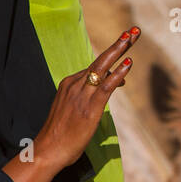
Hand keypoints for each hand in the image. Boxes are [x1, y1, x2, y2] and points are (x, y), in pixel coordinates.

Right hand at [5, 27, 139, 181]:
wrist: (48, 150)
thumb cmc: (61, 136)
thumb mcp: (74, 113)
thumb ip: (90, 101)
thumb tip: (108, 92)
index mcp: (69, 85)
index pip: (95, 69)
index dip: (113, 64)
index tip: (126, 54)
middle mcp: (75, 85)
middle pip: (99, 60)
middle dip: (117, 44)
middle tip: (132, 31)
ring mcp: (81, 94)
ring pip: (103, 67)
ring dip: (119, 50)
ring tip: (132, 36)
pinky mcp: (89, 107)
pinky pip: (106, 86)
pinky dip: (117, 73)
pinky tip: (128, 64)